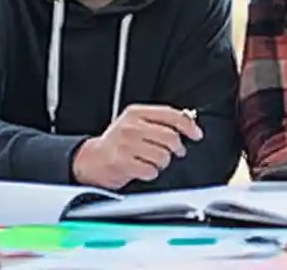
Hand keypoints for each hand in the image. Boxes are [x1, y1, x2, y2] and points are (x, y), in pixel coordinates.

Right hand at [71, 104, 202, 189]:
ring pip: (163, 156)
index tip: (196, 134)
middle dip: (177, 148)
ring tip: (152, 161)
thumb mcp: (135, 123)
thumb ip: (158, 121)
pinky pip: (151, 171)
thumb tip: (188, 122)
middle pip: (170, 137)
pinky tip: (142, 169)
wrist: (91, 160)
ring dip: (162, 163)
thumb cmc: (116, 143)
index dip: (188, 125)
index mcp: (136, 113)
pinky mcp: (123, 163)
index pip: (170, 115)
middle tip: (175, 152)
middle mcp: (131, 126)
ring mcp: (126, 145)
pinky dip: (151, 173)